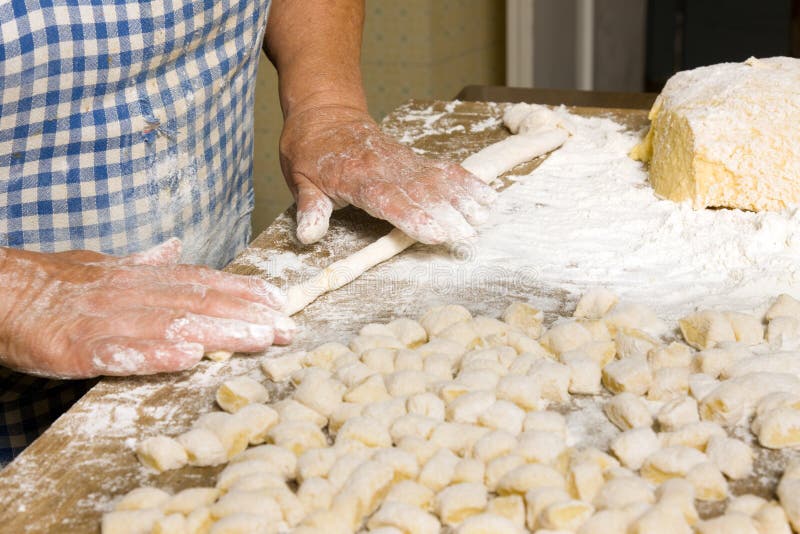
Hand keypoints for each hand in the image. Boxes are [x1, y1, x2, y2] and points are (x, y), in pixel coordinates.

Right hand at [0, 239, 293, 378]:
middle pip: (199, 301)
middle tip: (288, 327)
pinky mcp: (78, 347)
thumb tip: (173, 248)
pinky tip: (188, 356)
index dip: (242, 290)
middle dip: (247, 314)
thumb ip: (141, 262)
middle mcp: (131, 293)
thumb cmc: (51, 283)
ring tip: (260, 339)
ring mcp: (106, 319)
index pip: (201, 280)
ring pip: (173, 322)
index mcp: (138, 277)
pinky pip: (121, 352)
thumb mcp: (102, 265)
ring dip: (220, 332)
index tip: (279, 300)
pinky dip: (156, 353)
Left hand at [279, 104, 496, 244]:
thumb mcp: (299, 179)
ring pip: (436, 180)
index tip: (434, 232)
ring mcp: (403, 163)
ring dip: (462, 198)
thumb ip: (310, 208)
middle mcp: (385, 169)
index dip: (412, 217)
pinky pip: (442, 170)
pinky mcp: (414, 160)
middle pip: (420, 192)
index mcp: (356, 177)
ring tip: (484, 217)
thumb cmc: (311, 151)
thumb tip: (308, 235)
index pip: (388, 200)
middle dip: (446, 214)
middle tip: (468, 235)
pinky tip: (485, 195)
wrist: (325, 113)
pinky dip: (465, 182)